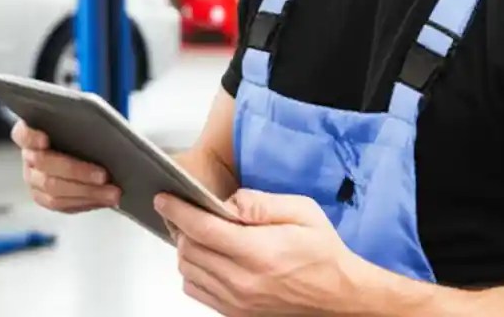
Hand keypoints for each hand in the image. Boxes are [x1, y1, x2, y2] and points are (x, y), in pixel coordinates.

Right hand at [11, 120, 120, 213]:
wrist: (85, 146)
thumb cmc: (82, 128)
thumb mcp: (82, 119)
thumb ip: (83, 121)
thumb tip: (104, 131)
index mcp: (30, 132)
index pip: (23, 134)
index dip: (31, 137)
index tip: (45, 139)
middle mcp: (28, 157)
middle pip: (45, 165)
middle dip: (77, 172)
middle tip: (104, 176)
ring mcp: (34, 180)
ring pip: (54, 191)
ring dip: (87, 192)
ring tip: (113, 193)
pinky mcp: (44, 198)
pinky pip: (62, 205)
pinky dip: (86, 202)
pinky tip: (105, 199)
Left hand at [154, 189, 371, 315]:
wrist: (338, 296)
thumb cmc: (323, 253)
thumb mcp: (302, 212)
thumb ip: (261, 203)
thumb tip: (229, 201)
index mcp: (258, 252)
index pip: (202, 229)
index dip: (178, 210)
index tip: (165, 198)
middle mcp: (242, 280)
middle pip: (188, 250)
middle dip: (182, 227)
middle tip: (189, 212)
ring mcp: (236, 300)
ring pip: (187, 271)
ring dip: (186, 249)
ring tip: (200, 234)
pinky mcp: (235, 312)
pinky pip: (196, 290)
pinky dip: (193, 271)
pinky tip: (209, 258)